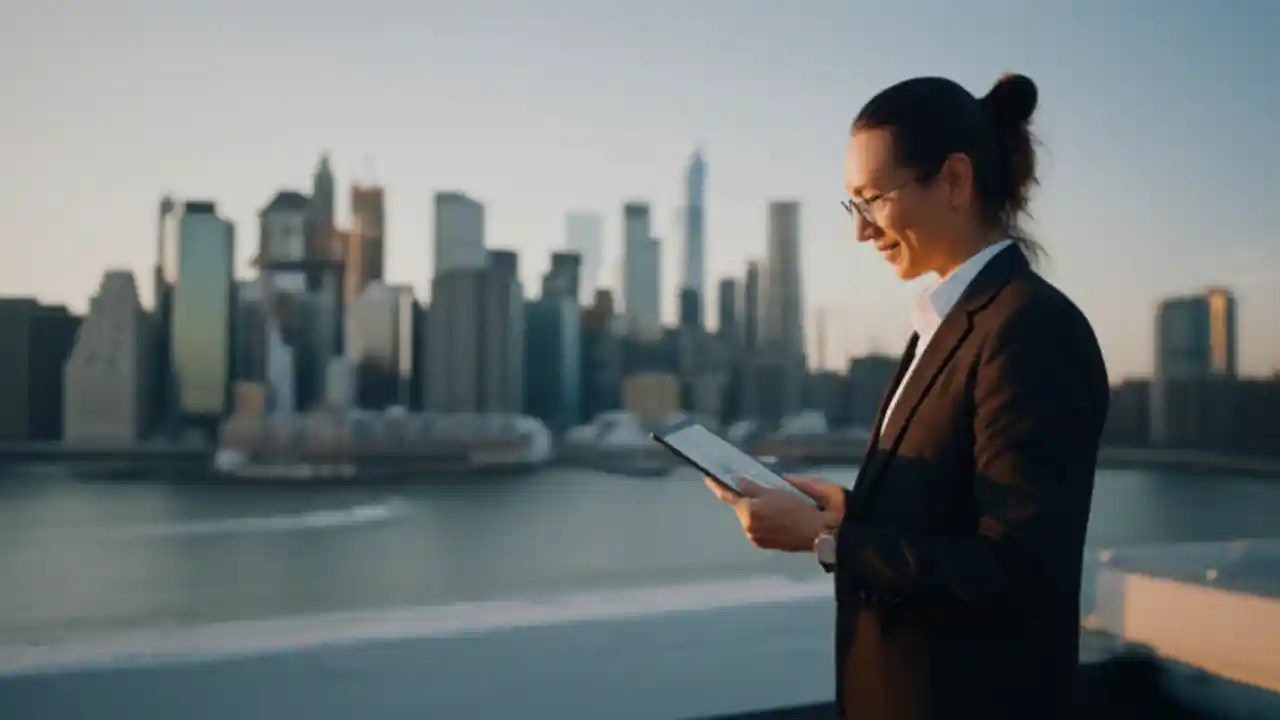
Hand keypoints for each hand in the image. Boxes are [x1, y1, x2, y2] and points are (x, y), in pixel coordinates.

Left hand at [704, 475, 841, 552]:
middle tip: (749, 481)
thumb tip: (738, 481)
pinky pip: (759, 525)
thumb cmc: (805, 508)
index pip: (728, 494)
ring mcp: (757, 537)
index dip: (717, 484)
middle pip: (741, 506)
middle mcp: (749, 527)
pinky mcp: (766, 543)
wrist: (827, 533)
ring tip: (774, 500)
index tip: (707, 476)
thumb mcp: (778, 490)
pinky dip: (764, 517)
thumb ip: (754, 486)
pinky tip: (776, 512)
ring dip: (757, 507)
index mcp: (751, 513)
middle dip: (745, 495)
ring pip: (750, 515)